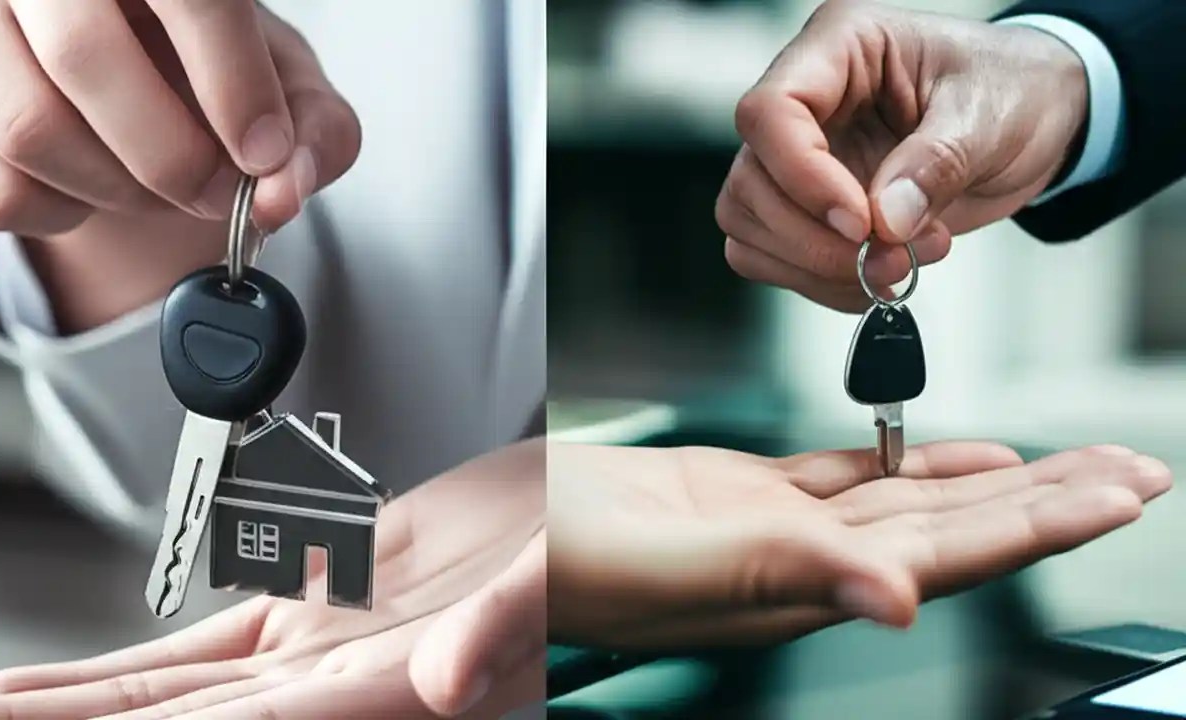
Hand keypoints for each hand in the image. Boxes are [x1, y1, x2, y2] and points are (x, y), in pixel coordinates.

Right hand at [0, 0, 358, 234]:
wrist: (123, 67)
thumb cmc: (206, 61)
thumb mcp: (280, 77)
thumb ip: (313, 127)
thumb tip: (286, 190)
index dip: (232, 82)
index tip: (266, 152)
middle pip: (83, 60)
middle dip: (175, 157)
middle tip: (221, 190)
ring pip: (30, 129)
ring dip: (120, 191)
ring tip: (164, 186)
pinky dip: (69, 217)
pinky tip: (100, 188)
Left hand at [0, 442, 545, 718]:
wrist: (603, 528)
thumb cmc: (594, 564)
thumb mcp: (555, 585)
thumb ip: (500, 631)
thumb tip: (441, 685)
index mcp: (379, 692)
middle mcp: (332, 688)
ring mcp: (316, 651)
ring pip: (166, 691)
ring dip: (63, 707)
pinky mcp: (316, 606)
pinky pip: (201, 648)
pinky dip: (121, 669)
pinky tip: (51, 683)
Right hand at [549, 441, 1168, 647]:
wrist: (488, 543)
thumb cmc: (550, 562)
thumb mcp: (650, 562)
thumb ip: (771, 575)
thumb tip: (892, 601)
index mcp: (789, 586)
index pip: (939, 558)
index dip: (1030, 527)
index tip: (1111, 498)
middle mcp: (798, 565)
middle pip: (949, 531)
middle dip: (1049, 500)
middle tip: (1137, 471)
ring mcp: (774, 527)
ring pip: (910, 500)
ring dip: (998, 478)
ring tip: (1076, 462)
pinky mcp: (743, 494)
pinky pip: (852, 477)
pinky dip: (912, 459)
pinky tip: (959, 452)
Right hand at [715, 1, 1088, 310]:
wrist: (1040, 120)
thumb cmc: (1013, 88)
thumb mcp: (991, 113)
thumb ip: (936, 163)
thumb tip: (884, 221)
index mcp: (839, 48)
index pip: (770, 112)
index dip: (803, 176)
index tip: (861, 222)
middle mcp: (807, 102)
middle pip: (751, 182)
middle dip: (817, 240)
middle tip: (892, 256)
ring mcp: (799, 158)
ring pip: (750, 226)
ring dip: (819, 267)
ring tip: (899, 264)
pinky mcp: (807, 207)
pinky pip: (774, 258)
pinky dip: (823, 282)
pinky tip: (878, 274)